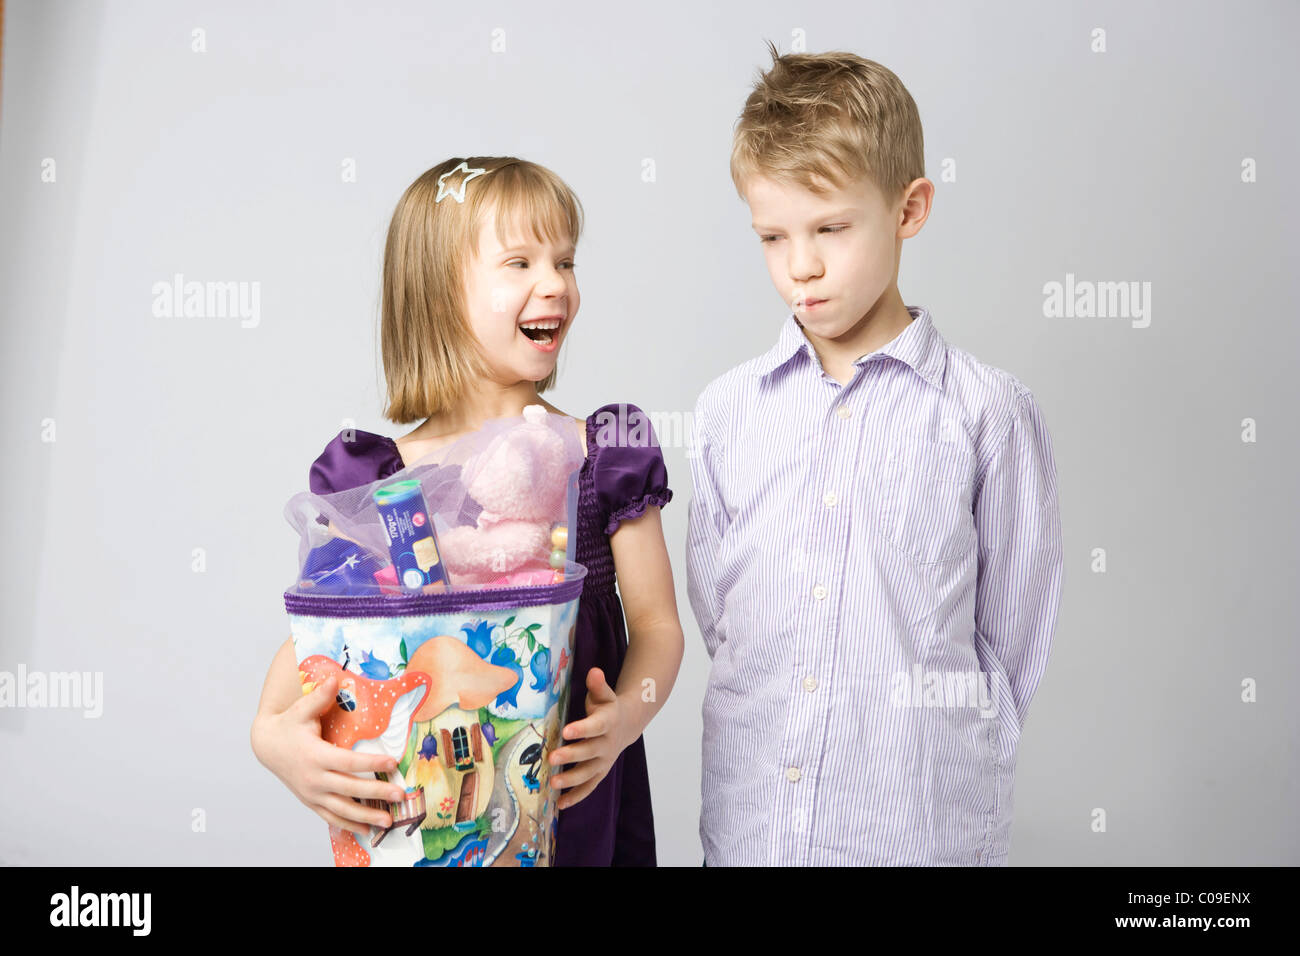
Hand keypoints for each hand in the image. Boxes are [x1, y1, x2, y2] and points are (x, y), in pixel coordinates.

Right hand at [251, 674, 406, 834]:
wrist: (267, 746)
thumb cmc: (289, 725)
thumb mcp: (302, 709)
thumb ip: (320, 697)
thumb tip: (335, 679)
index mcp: (315, 756)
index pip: (348, 762)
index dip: (371, 764)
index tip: (392, 763)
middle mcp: (314, 778)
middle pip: (349, 789)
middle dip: (376, 794)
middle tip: (400, 796)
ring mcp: (312, 793)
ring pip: (341, 810)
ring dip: (366, 817)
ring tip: (388, 821)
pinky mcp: (311, 801)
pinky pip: (331, 817)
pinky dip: (349, 825)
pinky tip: (368, 831)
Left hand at [548, 667, 634, 810]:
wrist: (627, 723)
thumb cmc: (608, 706)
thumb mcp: (605, 694)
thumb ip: (598, 685)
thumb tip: (594, 672)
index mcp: (608, 722)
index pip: (595, 726)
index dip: (582, 729)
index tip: (566, 731)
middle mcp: (607, 744)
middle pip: (589, 752)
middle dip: (571, 756)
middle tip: (552, 758)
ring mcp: (604, 760)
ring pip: (588, 773)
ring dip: (571, 779)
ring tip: (552, 782)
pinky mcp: (600, 772)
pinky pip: (589, 787)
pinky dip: (576, 796)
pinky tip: (560, 804)